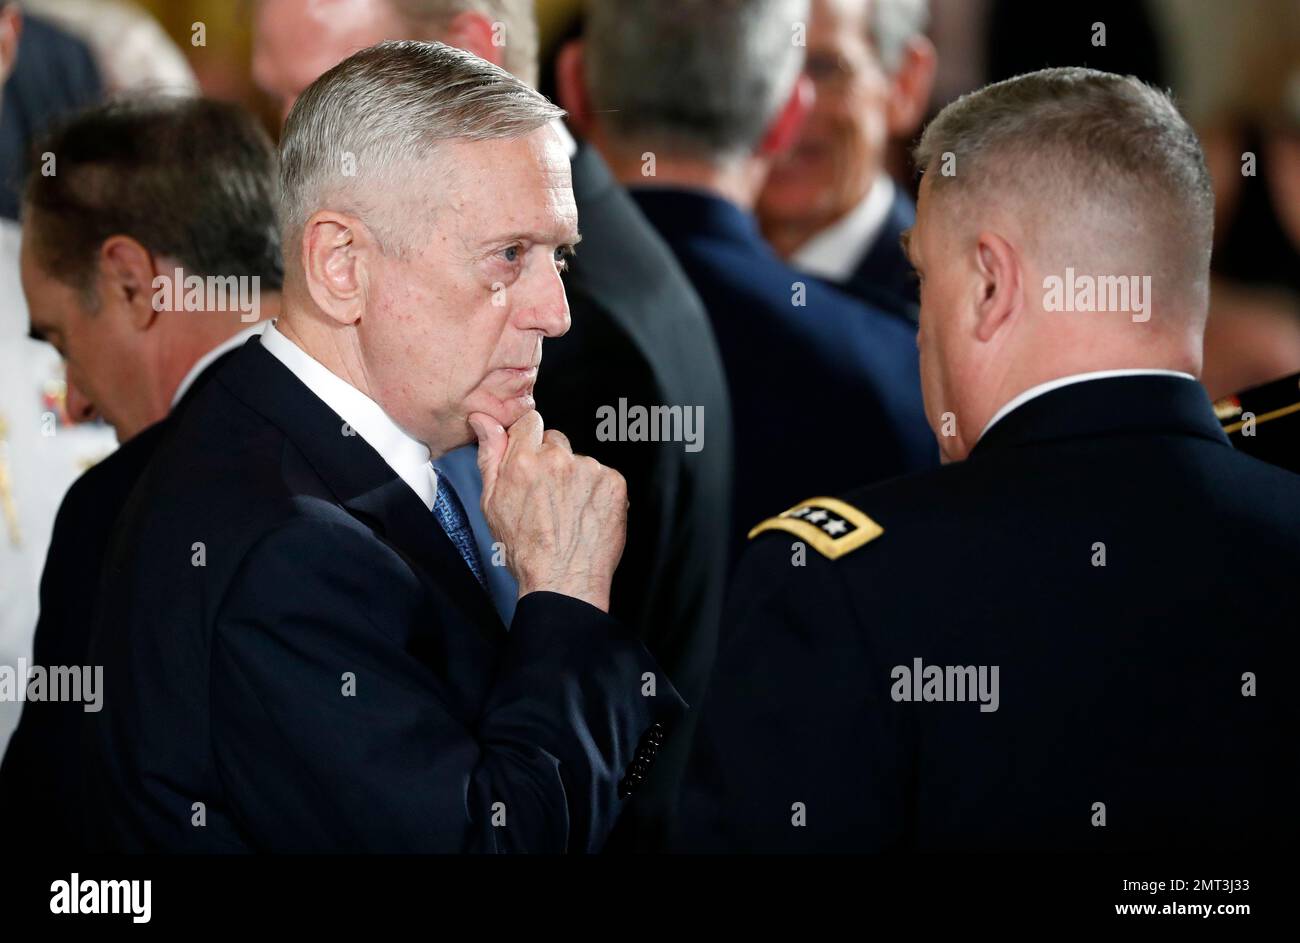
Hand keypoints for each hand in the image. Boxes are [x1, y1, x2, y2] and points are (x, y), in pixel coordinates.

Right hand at [468, 410, 626, 611]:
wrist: (564, 581)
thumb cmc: (525, 550)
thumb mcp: (492, 503)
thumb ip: (490, 455)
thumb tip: (483, 421)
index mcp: (524, 460)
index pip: (530, 422)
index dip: (529, 440)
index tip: (531, 459)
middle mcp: (558, 459)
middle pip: (556, 442)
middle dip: (551, 462)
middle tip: (548, 497)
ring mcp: (589, 469)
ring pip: (580, 461)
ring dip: (575, 478)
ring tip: (568, 512)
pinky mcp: (613, 482)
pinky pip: (603, 477)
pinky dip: (597, 492)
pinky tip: (586, 515)